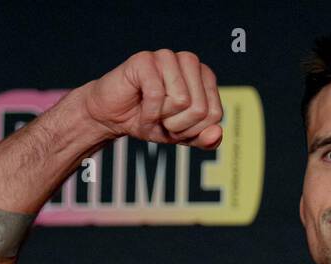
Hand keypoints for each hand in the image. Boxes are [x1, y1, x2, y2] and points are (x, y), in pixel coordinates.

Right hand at [83, 50, 222, 147]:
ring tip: (153, 112)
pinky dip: (148, 113)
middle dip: (179, 125)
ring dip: (164, 118)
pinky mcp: (145, 59)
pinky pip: (157, 96)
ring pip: (182, 100)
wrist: (114, 117)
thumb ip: (204, 139)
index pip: (214, 114)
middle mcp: (189, 61)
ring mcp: (167, 57)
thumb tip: (217, 133)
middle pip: (200, 108)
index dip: (194, 130)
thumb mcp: (182, 136)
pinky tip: (142, 110)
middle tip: (162, 120)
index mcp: (204, 76)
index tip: (178, 125)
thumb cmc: (151, 121)